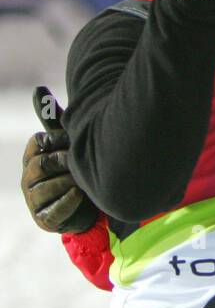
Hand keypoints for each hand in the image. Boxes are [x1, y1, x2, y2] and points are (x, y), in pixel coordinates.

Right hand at [22, 87, 98, 233]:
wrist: (92, 206)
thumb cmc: (79, 169)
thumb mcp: (69, 143)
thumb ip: (54, 120)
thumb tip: (38, 88)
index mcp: (33, 157)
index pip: (38, 143)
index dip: (58, 141)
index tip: (76, 141)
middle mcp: (29, 178)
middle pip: (42, 164)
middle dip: (64, 161)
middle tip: (81, 162)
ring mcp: (34, 200)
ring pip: (46, 186)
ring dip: (68, 182)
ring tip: (83, 181)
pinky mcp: (44, 219)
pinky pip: (53, 209)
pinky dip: (68, 202)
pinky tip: (80, 195)